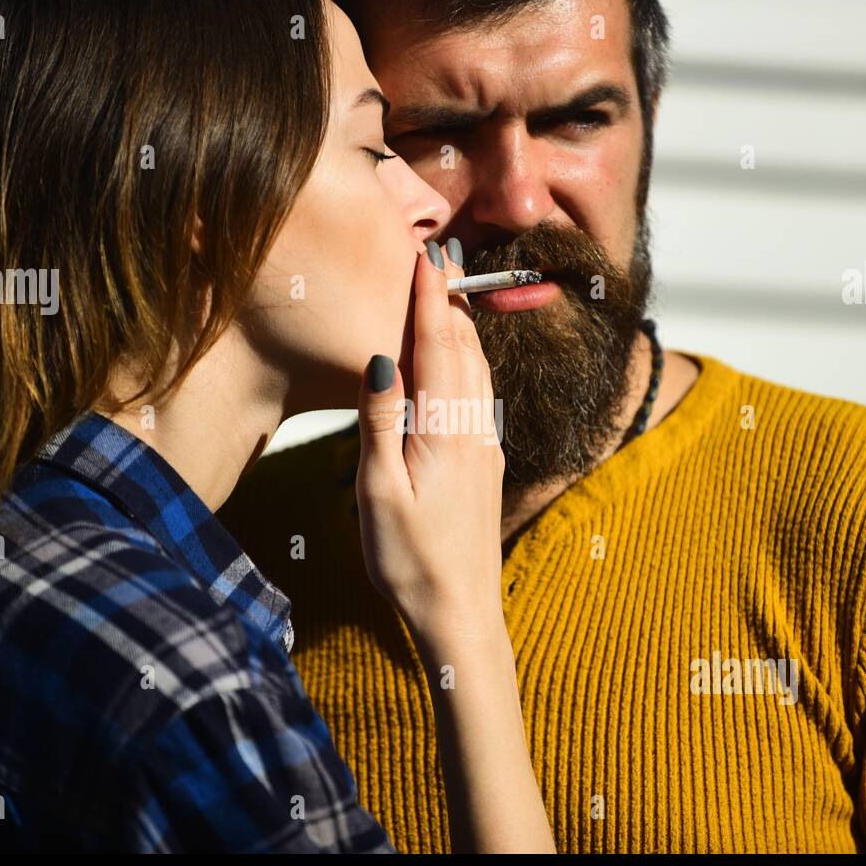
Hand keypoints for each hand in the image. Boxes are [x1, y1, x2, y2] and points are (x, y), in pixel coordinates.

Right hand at [354, 239, 505, 654]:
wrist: (461, 612)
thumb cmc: (411, 559)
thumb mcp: (380, 492)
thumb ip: (380, 421)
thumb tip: (382, 357)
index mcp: (445, 430)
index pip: (438, 345)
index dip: (431, 297)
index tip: (425, 253)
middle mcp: (475, 429)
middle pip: (465, 348)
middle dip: (450, 300)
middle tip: (437, 256)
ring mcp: (486, 446)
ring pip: (478, 369)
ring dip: (462, 327)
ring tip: (447, 293)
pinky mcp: (486, 462)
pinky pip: (480, 394)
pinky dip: (468, 360)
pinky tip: (459, 360)